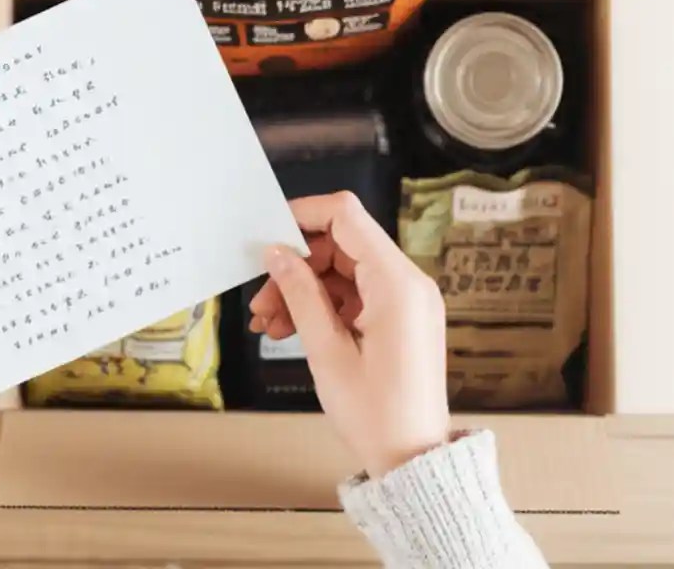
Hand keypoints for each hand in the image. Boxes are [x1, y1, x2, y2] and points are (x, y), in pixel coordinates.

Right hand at [250, 192, 449, 477]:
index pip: (346, 216)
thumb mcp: (327, 352)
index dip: (303, 214)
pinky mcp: (401, 316)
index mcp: (397, 284)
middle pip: (341, 245)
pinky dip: (322, 306)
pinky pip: (355, 294)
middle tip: (261, 300)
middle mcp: (409, 283)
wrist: (413, 458)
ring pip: (344, 271)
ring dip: (303, 289)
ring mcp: (407, 299)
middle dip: (296, 266)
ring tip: (269, 323)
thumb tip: (277, 253)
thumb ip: (301, 294)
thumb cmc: (378, 415)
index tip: (268, 231)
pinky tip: (290, 329)